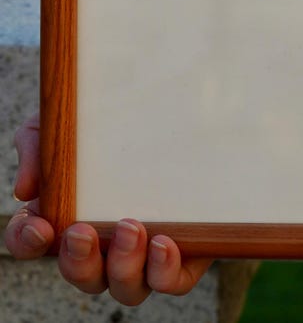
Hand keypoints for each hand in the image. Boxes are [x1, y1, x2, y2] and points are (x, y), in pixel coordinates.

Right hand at [5, 115, 210, 304]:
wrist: (175, 108)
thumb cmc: (113, 120)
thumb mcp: (70, 120)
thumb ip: (40, 145)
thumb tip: (26, 189)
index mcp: (65, 214)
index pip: (30, 240)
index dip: (26, 240)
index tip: (40, 225)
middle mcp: (102, 244)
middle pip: (81, 274)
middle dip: (78, 261)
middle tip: (83, 230)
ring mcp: (141, 253)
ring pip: (126, 287)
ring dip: (122, 265)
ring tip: (130, 227)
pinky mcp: (183, 252)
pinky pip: (170, 280)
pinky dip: (164, 271)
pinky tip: (163, 243)